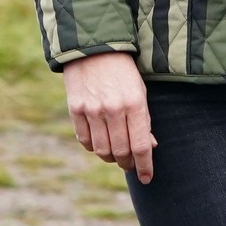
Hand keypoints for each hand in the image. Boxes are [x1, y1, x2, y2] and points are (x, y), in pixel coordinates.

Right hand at [63, 52, 157, 182]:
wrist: (94, 47)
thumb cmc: (123, 70)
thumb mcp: (139, 90)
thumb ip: (143, 118)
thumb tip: (149, 147)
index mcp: (134, 103)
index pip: (141, 145)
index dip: (145, 166)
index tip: (147, 178)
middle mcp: (113, 109)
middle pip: (121, 152)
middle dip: (128, 163)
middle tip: (131, 164)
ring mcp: (92, 110)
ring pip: (102, 150)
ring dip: (111, 157)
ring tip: (116, 154)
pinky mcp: (76, 110)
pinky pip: (85, 141)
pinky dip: (93, 147)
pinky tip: (100, 141)